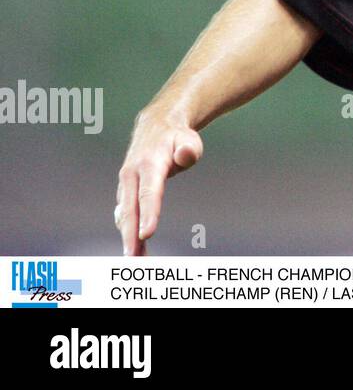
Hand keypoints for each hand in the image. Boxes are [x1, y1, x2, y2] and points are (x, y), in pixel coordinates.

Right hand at [115, 110, 203, 255]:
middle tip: (134, 260)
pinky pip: (126, 215)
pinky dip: (128, 232)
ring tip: (136, 262)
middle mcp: (131, 175)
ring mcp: (125, 184)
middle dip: (130, 236)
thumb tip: (185, 155)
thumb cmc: (177, 137)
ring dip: (127, 239)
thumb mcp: (189, 139)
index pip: (149, 192)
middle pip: (131, 209)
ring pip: (125, 215)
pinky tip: (136, 250)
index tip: (146, 235)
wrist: (155, 127)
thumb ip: (189, 150)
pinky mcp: (125, 192)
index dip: (148, 214)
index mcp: (149, 164)